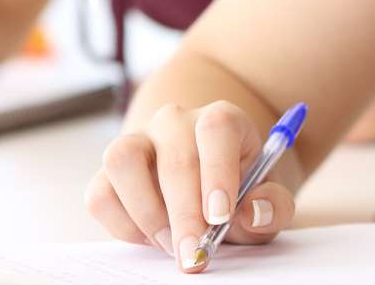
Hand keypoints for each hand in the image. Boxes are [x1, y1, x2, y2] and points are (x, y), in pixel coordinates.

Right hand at [85, 101, 298, 272]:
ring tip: (170, 244)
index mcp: (220, 119)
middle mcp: (175, 121)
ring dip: (147, 212)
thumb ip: (273, 206)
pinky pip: (101, 194)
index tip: (221, 215)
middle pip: (174, 157)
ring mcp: (137, 140)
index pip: (216, 128)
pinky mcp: (109, 171)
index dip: (218, 171)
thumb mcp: (267, 198)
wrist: (207, 184)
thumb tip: (251, 212)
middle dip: (184, 214)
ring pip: (123, 160)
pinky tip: (150, 238)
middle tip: (193, 255)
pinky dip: (122, 225)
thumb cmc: (239, 191)